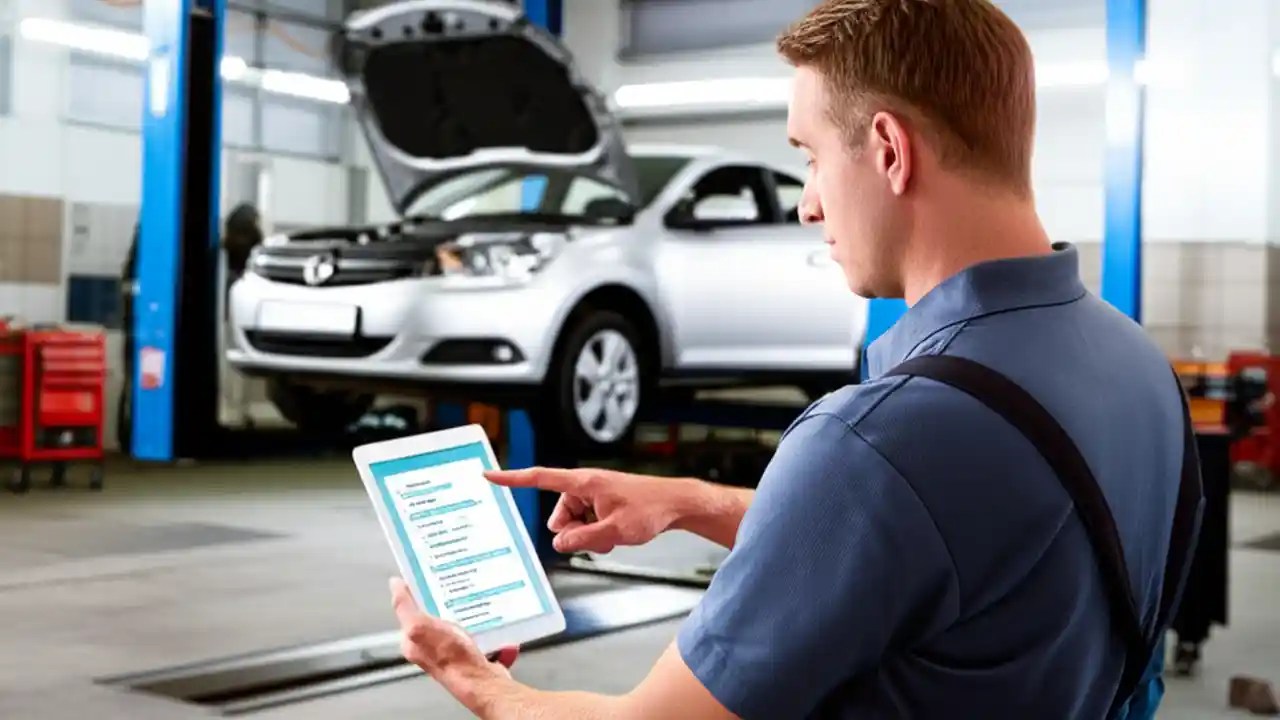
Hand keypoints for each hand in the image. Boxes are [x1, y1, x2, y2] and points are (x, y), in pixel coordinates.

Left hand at [390, 578, 517, 703]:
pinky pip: (484, 640)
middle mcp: (431, 650)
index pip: (411, 612)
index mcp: (413, 642)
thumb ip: (405, 607)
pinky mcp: (474, 659)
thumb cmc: (451, 657)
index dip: (420, 593)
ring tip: (479, 606)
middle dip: (450, 604)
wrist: (482, 682)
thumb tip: (395, 584)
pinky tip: (497, 627)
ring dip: (472, 618)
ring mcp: (453, 654)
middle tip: (458, 588)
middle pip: (438, 619)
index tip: (432, 577)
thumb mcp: (419, 626)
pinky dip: (492, 634)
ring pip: (462, 628)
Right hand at [485, 467, 691, 553]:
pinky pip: (586, 522)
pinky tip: (614, 535)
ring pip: (573, 521)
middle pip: (559, 513)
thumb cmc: (649, 509)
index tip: (489, 474)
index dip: (513, 478)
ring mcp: (594, 495)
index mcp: (584, 482)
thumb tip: (559, 543)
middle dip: (571, 530)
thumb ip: (583, 539)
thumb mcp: (614, 532)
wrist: (675, 504)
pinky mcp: (602, 503)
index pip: (540, 478)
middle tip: (596, 537)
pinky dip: (595, 531)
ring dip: (586, 533)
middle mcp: (585, 485)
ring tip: (611, 536)